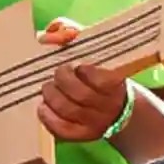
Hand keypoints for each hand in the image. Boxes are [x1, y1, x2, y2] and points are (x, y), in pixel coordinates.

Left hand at [36, 18, 131, 140]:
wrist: (121, 109)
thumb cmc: (102, 73)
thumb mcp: (97, 51)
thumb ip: (75, 34)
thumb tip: (52, 27)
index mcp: (116, 83)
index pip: (102, 78)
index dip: (85, 70)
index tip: (79, 64)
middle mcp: (108, 105)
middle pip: (82, 95)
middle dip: (63, 80)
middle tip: (57, 73)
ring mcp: (96, 123)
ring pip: (70, 111)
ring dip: (52, 96)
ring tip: (47, 87)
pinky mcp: (83, 135)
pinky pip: (63, 130)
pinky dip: (49, 118)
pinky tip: (42, 107)